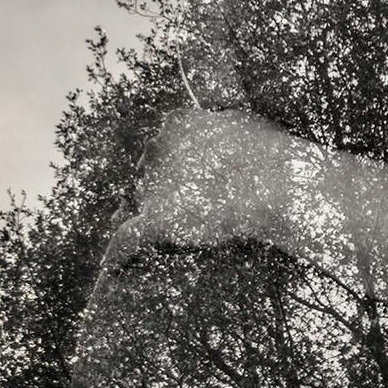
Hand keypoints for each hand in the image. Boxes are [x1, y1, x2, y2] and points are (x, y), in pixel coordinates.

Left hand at [107, 108, 298, 263]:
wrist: (275, 184)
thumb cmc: (269, 153)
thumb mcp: (241, 122)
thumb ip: (219, 124)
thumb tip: (217, 126)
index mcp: (176, 123)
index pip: (164, 144)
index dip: (176, 163)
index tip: (193, 176)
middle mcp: (157, 149)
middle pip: (149, 172)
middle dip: (164, 187)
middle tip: (193, 204)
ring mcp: (154, 184)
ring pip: (142, 201)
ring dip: (153, 212)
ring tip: (178, 228)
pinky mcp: (157, 218)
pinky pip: (128, 237)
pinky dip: (120, 252)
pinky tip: (112, 265)